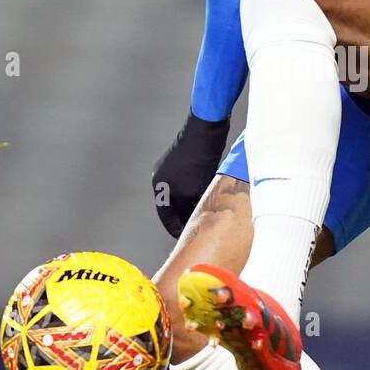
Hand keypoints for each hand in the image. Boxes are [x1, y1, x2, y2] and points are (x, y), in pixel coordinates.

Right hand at [151, 112, 230, 236]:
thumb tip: (193, 224)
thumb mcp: (193, 191)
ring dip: (193, 204)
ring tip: (206, 214)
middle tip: (199, 229)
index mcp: (159, 187)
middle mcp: (162, 178)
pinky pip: (189, 183)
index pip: (166, 217)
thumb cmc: (198, 161)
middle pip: (173, 206)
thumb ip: (189, 209)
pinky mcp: (184, 159)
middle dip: (185, 217)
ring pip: (183, 194)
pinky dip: (197, 192)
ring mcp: (172, 167)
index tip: (188, 239)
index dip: (177, 230)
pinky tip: (210, 195)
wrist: (205, 130)